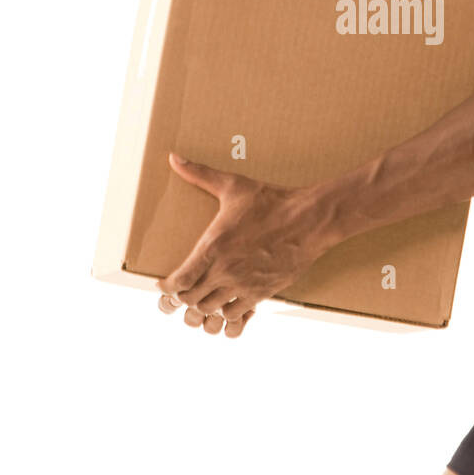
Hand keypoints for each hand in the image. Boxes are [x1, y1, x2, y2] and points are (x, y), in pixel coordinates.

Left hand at [155, 153, 326, 336]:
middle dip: (182, 299)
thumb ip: (200, 174)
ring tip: (201, 302)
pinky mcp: (261, 293)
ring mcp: (243, 284)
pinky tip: (226, 306)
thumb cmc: (270, 201)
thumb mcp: (233, 185)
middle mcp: (225, 270)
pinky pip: (236, 316)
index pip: (179, 281)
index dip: (167, 288)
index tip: (165, 286)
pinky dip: (227, 315)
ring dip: (203, 309)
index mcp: (213, 246)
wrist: (308, 220)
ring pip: (211, 312)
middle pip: (191, 300)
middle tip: (181, 294)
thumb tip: (175, 158)